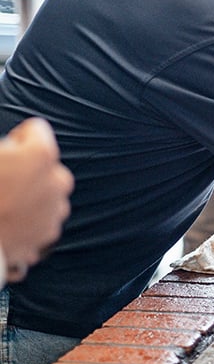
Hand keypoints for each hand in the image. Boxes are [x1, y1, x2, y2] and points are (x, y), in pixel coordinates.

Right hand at [0, 118, 73, 281]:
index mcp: (40, 154)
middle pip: (46, 165)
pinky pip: (42, 219)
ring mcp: (56, 209)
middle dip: (27, 170)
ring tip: (4, 204)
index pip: (36, 130)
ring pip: (47, 193)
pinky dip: (29, 220)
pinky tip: (8, 222)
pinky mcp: (50, 233)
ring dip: (31, 195)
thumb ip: (6, 148)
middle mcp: (58, 180)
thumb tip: (9, 150)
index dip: (16, 139)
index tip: (5, 151)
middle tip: (3, 182)